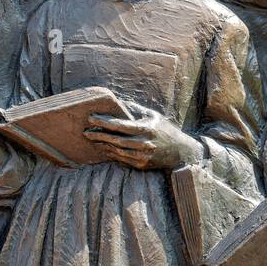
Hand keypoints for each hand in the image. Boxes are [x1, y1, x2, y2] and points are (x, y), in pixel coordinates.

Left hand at [84, 102, 202, 169]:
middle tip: (85, 131)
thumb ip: (136, 109)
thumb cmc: (166, 130)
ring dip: (102, 145)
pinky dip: (111, 153)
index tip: (91, 118)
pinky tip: (103, 148)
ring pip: (116, 151)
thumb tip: (118, 100)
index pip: (120, 125)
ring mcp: (142, 156)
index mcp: (146, 129)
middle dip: (99, 135)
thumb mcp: (154, 116)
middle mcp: (144, 143)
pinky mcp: (141, 165)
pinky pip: (122, 159)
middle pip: (115, 139)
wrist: (181, 152)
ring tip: (91, 139)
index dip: (104, 122)